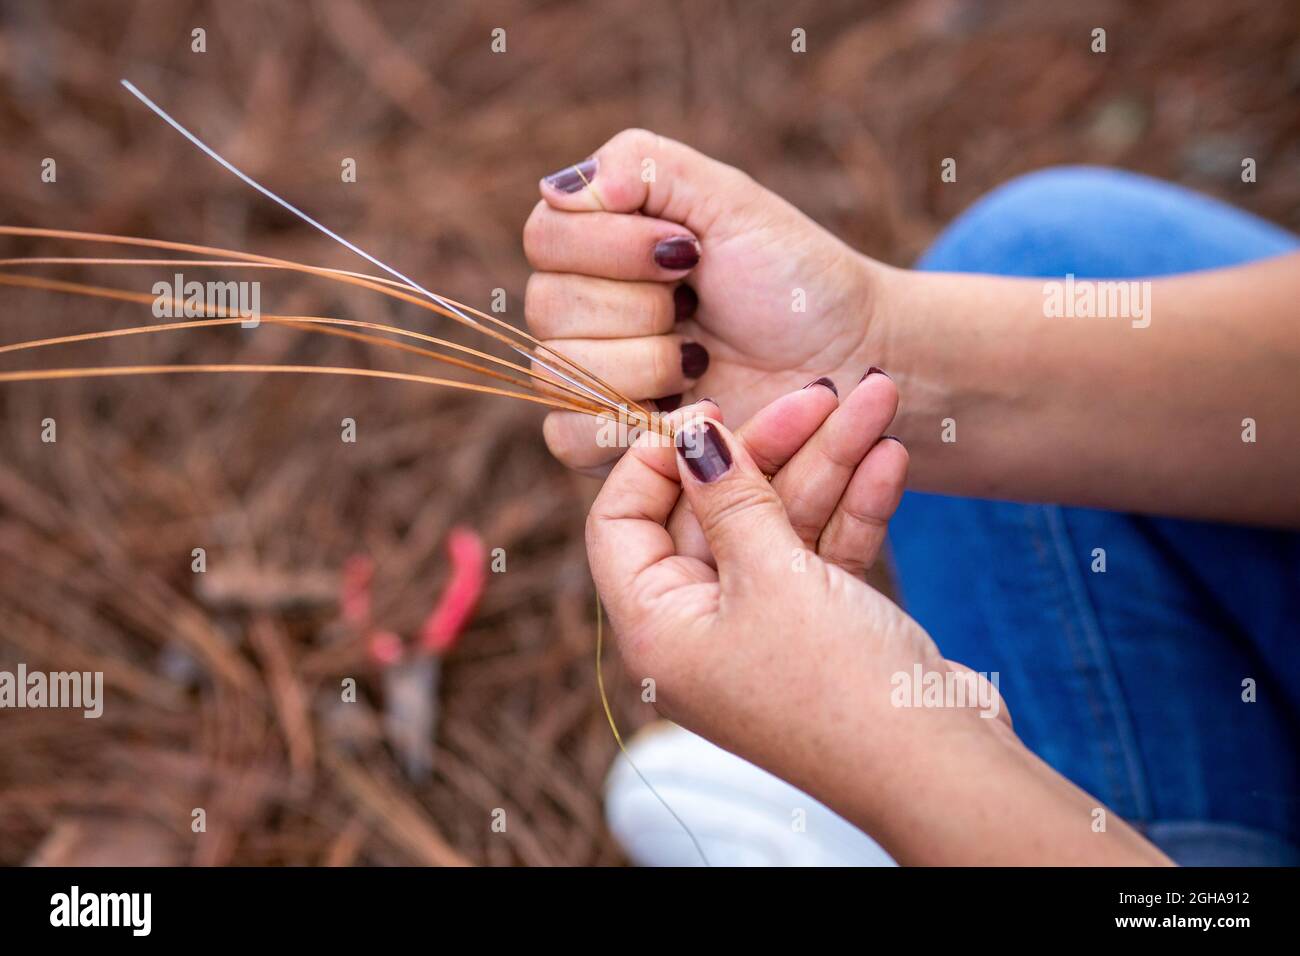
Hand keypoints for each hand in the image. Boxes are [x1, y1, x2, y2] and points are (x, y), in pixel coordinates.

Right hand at [525, 129, 881, 473]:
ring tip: (701, 359)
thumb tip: (557, 189)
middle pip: (548, 306)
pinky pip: (567, 438)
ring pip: (558, 372)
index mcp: (596, 243)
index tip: (691, 253)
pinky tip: (689, 406)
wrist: (845, 362)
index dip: (614, 246)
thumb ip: (644, 166)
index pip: (544, 236)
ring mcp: (589, 380)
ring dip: (646, 363)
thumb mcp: (729, 200)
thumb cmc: (792, 279)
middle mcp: (580, 310)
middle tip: (701, 308)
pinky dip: (633, 421)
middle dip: (643, 307)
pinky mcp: (608, 444)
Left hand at [586, 387, 1170, 865]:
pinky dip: (854, 507)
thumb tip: (690, 437)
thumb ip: (729, 497)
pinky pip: (822, 552)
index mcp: (657, 628)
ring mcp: (763, 628)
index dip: (655, 460)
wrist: (941, 770)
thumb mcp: (771, 576)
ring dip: (829, 462)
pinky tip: (890, 456)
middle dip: (771, 447)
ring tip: (876, 396)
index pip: (621, 523)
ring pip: (779, 523)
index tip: (708, 411)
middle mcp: (700, 628)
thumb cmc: (839, 686)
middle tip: (819, 392)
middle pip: (712, 511)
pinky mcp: (821, 628)